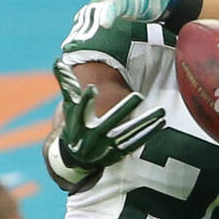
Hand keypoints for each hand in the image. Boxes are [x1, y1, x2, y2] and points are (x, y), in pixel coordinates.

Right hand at [52, 59, 165, 173]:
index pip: (80, 110)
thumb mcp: (68, 105)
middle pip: (109, 122)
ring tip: (161, 112)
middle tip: (138, 95)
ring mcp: (106, 147)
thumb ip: (66, 84)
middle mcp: (92, 136)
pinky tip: (161, 122)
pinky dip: (148, 133)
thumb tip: (57, 61)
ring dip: (145, 123)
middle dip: (123, 110)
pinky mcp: (117, 154)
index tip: (93, 88)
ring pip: (128, 134)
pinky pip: (135, 143)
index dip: (85, 100)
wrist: (76, 157)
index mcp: (78, 123)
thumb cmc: (74, 123)